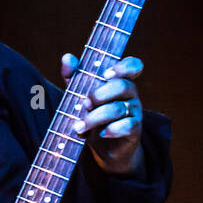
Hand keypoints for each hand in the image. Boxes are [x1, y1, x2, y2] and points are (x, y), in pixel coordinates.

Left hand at [61, 53, 144, 176]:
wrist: (103, 144)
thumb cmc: (92, 112)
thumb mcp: (80, 93)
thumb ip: (74, 75)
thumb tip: (67, 57)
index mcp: (120, 79)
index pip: (133, 66)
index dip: (123, 67)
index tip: (106, 74)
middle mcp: (131, 93)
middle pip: (121, 86)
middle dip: (99, 95)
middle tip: (83, 104)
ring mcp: (135, 111)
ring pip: (119, 108)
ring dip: (95, 117)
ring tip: (79, 126)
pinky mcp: (135, 129)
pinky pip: (128, 126)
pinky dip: (112, 129)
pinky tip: (102, 133)